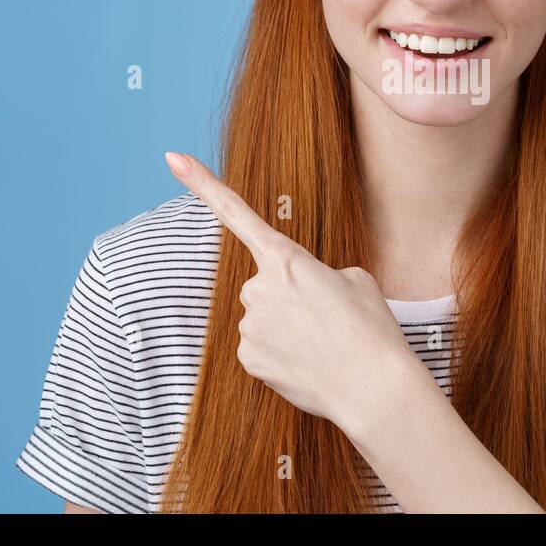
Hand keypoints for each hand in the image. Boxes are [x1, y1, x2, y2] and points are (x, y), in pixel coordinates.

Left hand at [162, 151, 422, 433]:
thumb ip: (318, 273)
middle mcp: (259, 289)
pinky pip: (259, 347)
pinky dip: (280, 353)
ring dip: (286, 326)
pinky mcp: (247, 358)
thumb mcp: (356, 280)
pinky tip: (308, 362)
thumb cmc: (372, 329)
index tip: (172, 158)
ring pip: (262, 317)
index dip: (202, 183)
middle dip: (287, 296)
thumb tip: (297, 295)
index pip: (238, 214)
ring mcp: (249, 326)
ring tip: (323, 342)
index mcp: (287, 260)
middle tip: (325, 317)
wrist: (373, 387)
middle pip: (263, 283)